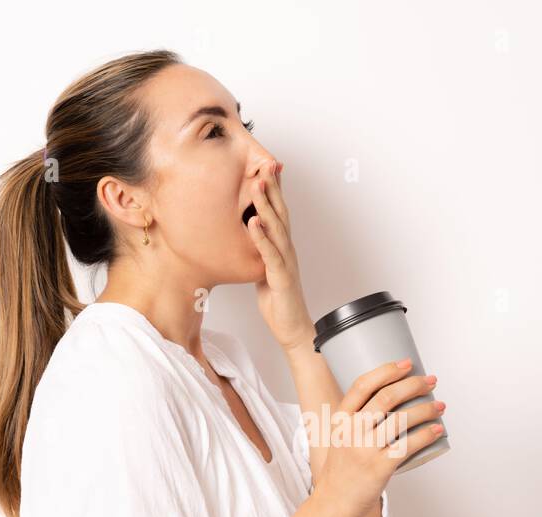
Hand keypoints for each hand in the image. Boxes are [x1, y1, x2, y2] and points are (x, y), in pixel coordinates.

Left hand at [247, 161, 312, 351]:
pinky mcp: (280, 277)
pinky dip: (261, 238)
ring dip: (266, 206)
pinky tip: (253, 223)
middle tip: (265, 164)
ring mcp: (286, 262)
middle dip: (273, 188)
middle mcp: (287, 250)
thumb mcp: (265, 269)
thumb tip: (249, 234)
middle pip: (281, 213)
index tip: (267, 167)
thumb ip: (260, 250)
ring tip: (257, 185)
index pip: (279, 212)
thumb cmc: (278, 300)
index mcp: (283, 246)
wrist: (292, 327)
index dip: (275, 190)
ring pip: (277, 229)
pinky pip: (270, 254)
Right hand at [311, 361, 446, 516]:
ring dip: (426, 409)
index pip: (363, 385)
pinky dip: (426, 435)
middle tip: (430, 381)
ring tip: (440, 405)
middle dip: (413, 384)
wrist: (334, 502)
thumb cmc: (341, 470)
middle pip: (386, 397)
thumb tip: (390, 398)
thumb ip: (357, 419)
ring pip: (401, 419)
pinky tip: (437, 429)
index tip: (407, 363)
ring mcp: (365, 449)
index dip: (387, 370)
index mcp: (341, 419)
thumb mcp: (340, 438)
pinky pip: (408, 446)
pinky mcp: (380, 467)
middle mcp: (352, 431)